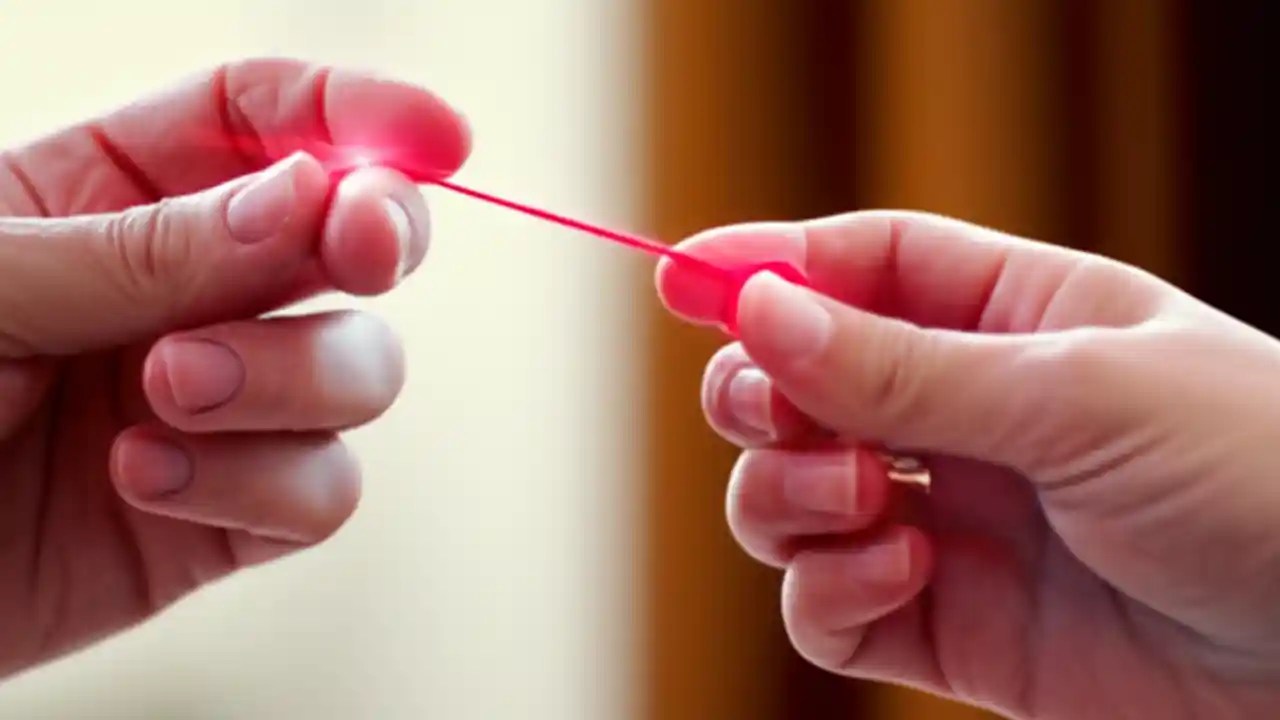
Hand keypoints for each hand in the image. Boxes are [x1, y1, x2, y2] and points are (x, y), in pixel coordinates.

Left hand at [0, 58, 468, 678]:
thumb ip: (144, 250)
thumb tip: (307, 202)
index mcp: (116, 195)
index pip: (266, 121)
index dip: (362, 113)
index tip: (442, 140)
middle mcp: (191, 293)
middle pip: (352, 239)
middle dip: (375, 238)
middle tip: (351, 246)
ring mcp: (225, 406)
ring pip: (362, 368)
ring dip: (293, 374)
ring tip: (169, 390)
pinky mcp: (229, 515)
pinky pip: (322, 491)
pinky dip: (258, 484)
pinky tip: (144, 481)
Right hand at [655, 213, 1279, 718]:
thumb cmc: (1260, 478)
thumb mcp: (1076, 395)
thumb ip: (902, 367)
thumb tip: (759, 312)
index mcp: (1014, 321)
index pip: (860, 269)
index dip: (764, 265)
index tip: (674, 277)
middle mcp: (968, 417)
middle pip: (800, 383)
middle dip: (761, 396)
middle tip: (776, 413)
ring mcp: (950, 523)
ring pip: (790, 495)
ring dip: (786, 494)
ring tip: (864, 501)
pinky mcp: (944, 627)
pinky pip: (827, 606)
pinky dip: (830, 590)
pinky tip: (900, 575)